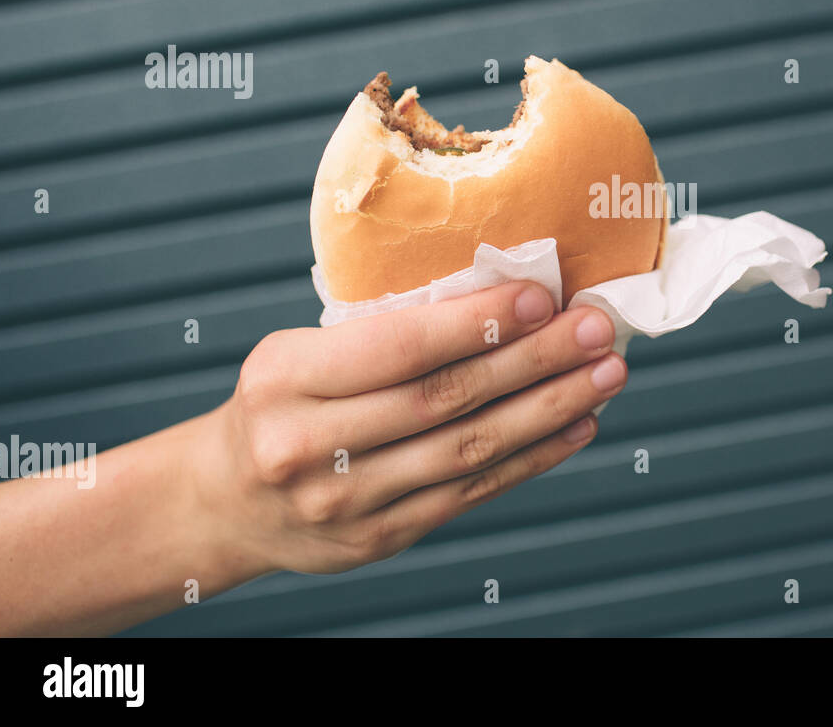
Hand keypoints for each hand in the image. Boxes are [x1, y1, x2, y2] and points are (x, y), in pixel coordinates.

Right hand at [195, 281, 624, 575]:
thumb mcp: (298, 354)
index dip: (475, 323)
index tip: (541, 296)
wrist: (226, 501)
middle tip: (597, 329)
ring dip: (549, 410)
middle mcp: (310, 446)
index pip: (397, 348)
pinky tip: (576, 424)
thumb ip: (379, 333)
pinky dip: (531, 457)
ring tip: (605, 374)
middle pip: (445, 399)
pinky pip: (471, 493)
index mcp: (285, 380)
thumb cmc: (280, 404)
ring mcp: (346, 503)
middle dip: (533, 361)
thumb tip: (497, 292)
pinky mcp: (380, 539)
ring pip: (468, 450)